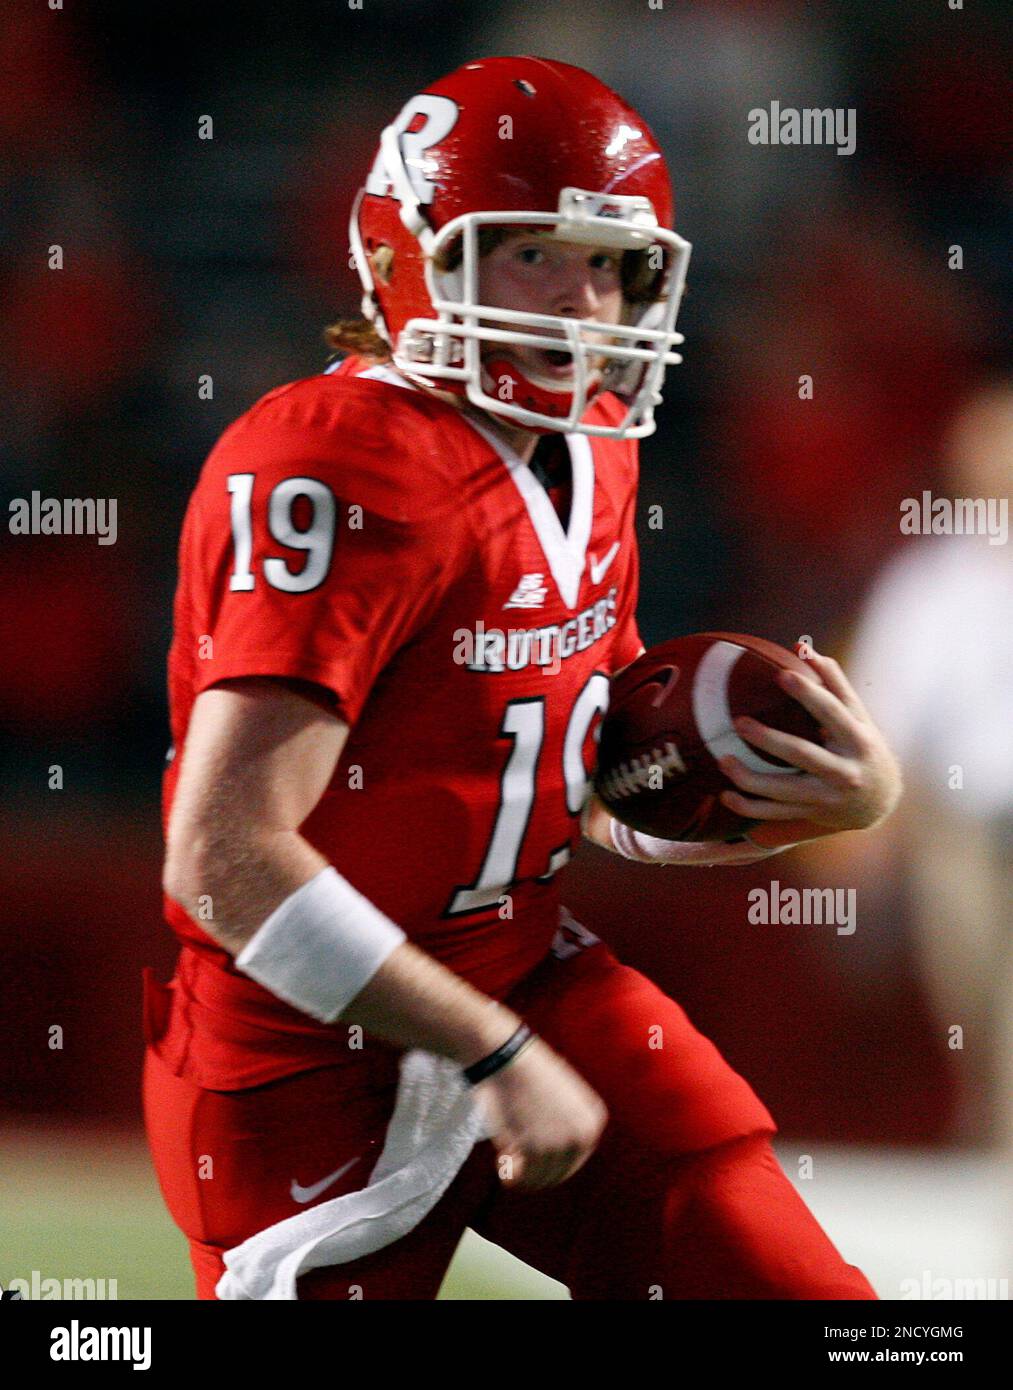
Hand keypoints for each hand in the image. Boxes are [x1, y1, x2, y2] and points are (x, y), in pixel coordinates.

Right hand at [470, 1038, 607, 1191]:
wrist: (506, 1055)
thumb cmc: (526, 1070)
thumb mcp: (562, 1093)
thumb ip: (565, 1122)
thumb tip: (555, 1152)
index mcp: (593, 1119)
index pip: (575, 1159)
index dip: (551, 1163)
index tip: (533, 1161)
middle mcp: (582, 1135)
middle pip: (559, 1172)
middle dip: (535, 1171)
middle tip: (514, 1163)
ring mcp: (559, 1143)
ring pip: (539, 1178)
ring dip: (521, 1173)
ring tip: (505, 1159)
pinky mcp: (534, 1149)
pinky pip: (520, 1176)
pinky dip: (508, 1174)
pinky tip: (500, 1160)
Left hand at [716, 651, 902, 839]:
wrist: (881, 801)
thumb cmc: (862, 746)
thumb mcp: (858, 716)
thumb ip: (833, 682)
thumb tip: (804, 646)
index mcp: (857, 738)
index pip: (832, 712)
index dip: (808, 693)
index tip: (782, 674)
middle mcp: (843, 770)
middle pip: (803, 754)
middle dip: (770, 740)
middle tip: (739, 722)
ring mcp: (825, 796)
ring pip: (783, 790)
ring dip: (750, 778)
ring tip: (722, 760)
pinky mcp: (810, 813)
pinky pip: (774, 814)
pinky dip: (749, 808)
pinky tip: (725, 795)